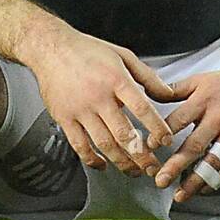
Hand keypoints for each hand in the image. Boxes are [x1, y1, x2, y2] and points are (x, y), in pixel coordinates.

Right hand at [29, 25, 174, 175]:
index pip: (142, 108)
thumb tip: (168, 94)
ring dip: (121, 162)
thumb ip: (148, 77)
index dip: (156, 127)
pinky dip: (92, 159)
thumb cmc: (87, 51)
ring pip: (103, 144)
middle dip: (142, 155)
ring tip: (134, 171)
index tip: (167, 140)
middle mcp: (98, 96)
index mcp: (116, 79)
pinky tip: (103, 165)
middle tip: (154, 168)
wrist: (51, 49)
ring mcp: (80, 109)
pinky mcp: (64, 118)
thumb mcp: (123, 55)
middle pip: (123, 133)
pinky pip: (79, 145)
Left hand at [153, 61, 219, 201]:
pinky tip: (203, 188)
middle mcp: (219, 117)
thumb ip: (174, 90)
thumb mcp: (201, 80)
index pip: (178, 119)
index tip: (149, 148)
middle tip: (160, 181)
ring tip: (180, 195)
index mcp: (204, 99)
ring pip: (213, 161)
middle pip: (194, 145)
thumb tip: (146, 93)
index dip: (162, 134)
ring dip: (195, 181)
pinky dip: (216, 179)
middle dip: (175, 166)